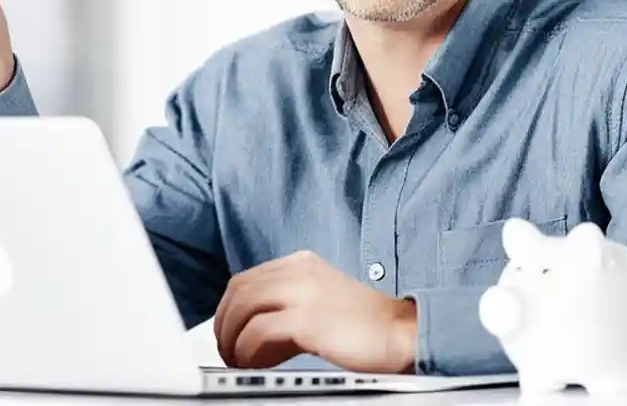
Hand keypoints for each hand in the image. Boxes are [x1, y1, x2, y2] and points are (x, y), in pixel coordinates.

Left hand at [213, 250, 417, 372]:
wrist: (402, 333)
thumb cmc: (365, 326)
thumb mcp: (321, 302)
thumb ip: (289, 306)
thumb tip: (252, 330)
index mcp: (301, 263)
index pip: (247, 279)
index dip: (228, 308)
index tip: (227, 332)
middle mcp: (299, 271)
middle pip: (239, 290)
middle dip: (224, 323)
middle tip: (226, 350)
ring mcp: (303, 293)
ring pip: (242, 308)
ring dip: (232, 338)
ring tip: (237, 360)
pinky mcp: (307, 319)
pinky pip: (258, 332)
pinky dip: (247, 350)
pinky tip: (253, 363)